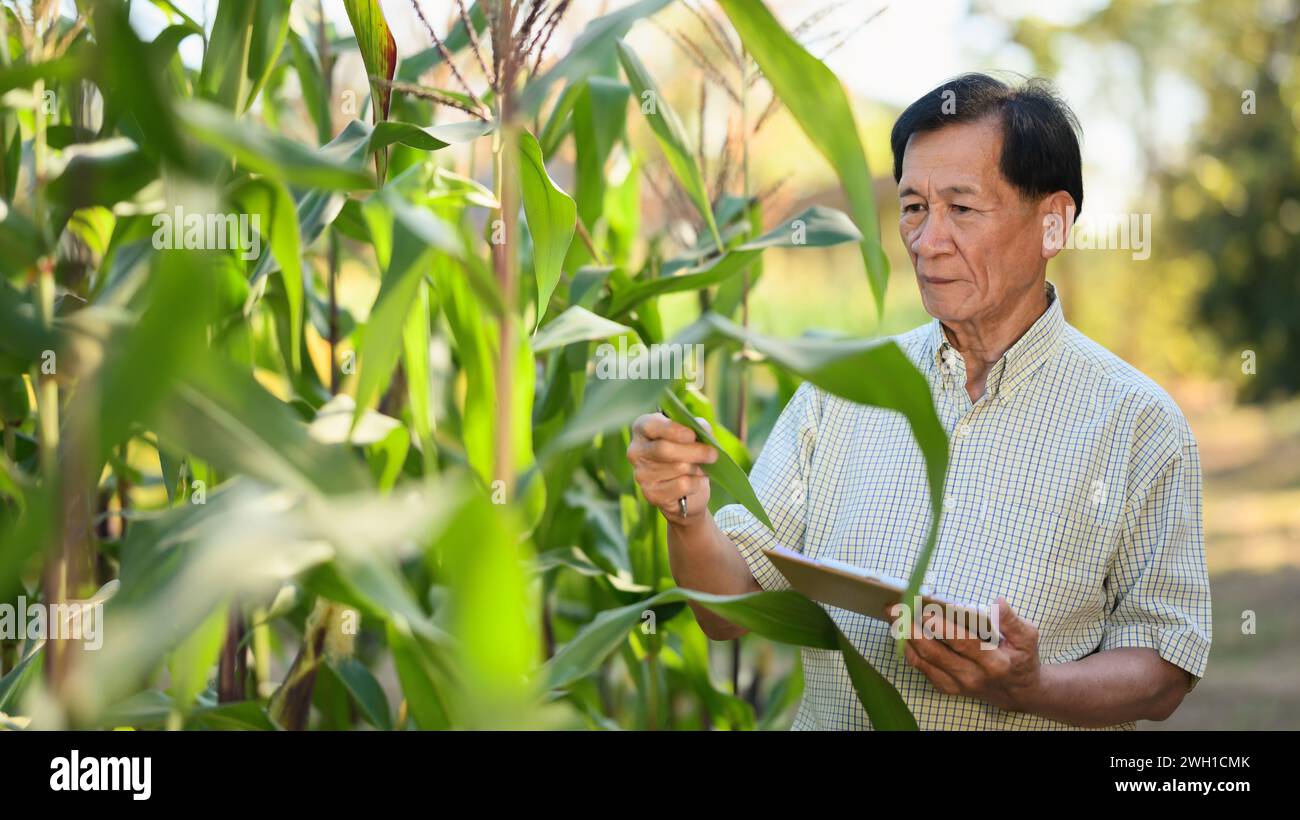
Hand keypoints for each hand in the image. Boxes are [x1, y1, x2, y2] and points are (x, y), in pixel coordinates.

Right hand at [627, 412, 716, 527]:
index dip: (673, 429)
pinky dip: (695, 483)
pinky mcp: (651, 494)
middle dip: (693, 451)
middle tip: (713, 454)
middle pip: (664, 449)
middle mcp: (636, 451)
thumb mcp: (694, 435)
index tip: (692, 435)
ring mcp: (641, 474)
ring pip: (677, 467)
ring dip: (697, 468)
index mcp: (642, 429)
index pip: (651, 425)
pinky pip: (682, 485)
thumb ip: (697, 426)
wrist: (687, 491)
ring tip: (701, 468)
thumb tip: (700, 428)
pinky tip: (694, 482)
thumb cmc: (688, 454)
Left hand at [895, 597, 1043, 712]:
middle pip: (936, 652)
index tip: (926, 609)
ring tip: (893, 615)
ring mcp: (958, 684)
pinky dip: (909, 649)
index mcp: (994, 663)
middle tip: (896, 608)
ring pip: (924, 660)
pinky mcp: (948, 687)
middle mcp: (973, 677)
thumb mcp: (1028, 637)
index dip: (943, 626)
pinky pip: (922, 668)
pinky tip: (901, 632)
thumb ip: (1012, 620)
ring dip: (906, 636)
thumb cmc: (1022, 658)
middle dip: (913, 628)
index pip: (963, 643)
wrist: (1019, 691)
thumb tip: (997, 602)